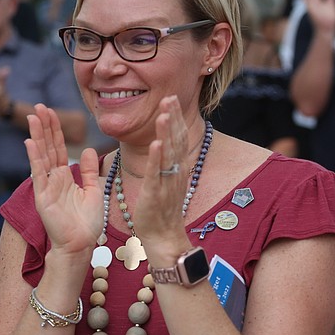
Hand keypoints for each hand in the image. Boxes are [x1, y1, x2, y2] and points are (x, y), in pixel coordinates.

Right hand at [25, 104, 102, 255]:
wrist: (81, 244)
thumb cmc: (87, 222)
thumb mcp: (93, 191)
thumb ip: (89, 171)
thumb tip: (86, 150)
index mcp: (64, 177)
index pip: (57, 148)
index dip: (55, 130)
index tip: (51, 111)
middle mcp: (53, 179)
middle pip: (47, 147)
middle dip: (44, 126)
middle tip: (38, 106)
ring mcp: (46, 187)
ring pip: (41, 155)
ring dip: (37, 135)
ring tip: (32, 116)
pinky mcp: (43, 197)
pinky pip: (38, 174)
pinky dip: (34, 158)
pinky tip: (30, 142)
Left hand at [132, 96, 194, 254]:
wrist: (164, 237)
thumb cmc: (163, 209)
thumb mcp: (167, 179)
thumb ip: (167, 160)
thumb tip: (166, 142)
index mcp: (178, 167)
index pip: (179, 137)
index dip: (176, 117)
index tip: (172, 97)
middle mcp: (176, 172)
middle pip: (176, 141)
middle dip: (173, 118)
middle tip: (170, 97)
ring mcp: (166, 183)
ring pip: (168, 155)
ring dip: (166, 133)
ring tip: (164, 114)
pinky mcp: (155, 195)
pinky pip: (156, 174)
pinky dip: (157, 159)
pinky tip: (157, 144)